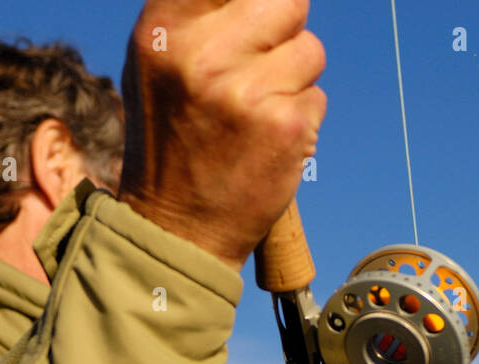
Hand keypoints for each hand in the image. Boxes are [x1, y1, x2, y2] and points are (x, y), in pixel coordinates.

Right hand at [118, 0, 326, 271]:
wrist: (178, 226)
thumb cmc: (172, 135)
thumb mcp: (162, 59)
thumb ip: (204, 11)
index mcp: (166, 27)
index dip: (258, 1)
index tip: (257, 16)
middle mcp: (204, 55)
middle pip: (287, 0)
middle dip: (283, 28)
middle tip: (258, 65)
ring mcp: (248, 91)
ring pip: (310, 49)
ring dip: (295, 77)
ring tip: (256, 109)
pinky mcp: (287, 126)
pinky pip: (317, 95)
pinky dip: (301, 116)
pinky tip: (267, 139)